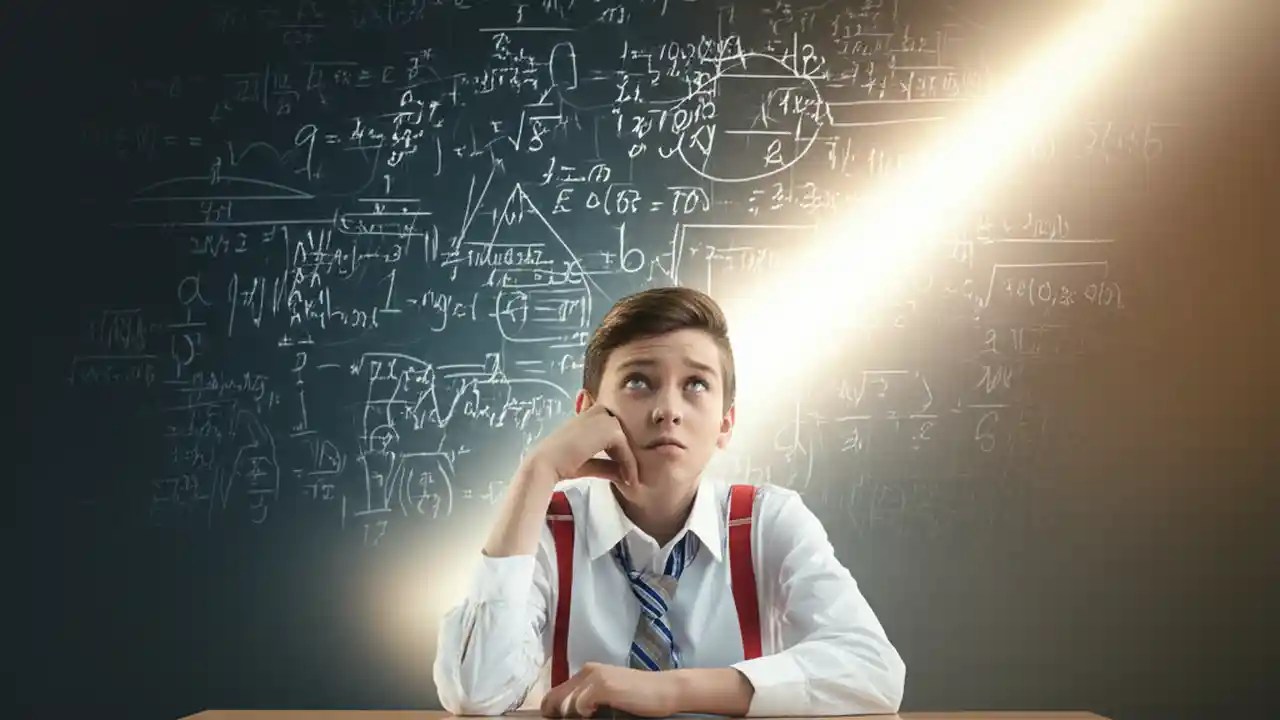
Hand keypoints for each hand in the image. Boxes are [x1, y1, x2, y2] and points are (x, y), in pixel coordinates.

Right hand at [526, 403, 639, 487]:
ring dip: (629, 460)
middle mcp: (596, 411)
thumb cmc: (562, 464)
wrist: (547, 463)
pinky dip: (629, 464)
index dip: (619, 442)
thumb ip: (606, 464)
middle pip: (621, 432)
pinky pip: (625, 448)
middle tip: (630, 471)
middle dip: (627, 451)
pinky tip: (628, 479)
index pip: (610, 423)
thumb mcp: (588, 463)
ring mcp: (603, 417)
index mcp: (588, 415)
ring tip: (630, 479)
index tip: (626, 463)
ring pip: (625, 440)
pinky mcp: (609, 428)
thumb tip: (624, 475)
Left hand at [540, 662, 678, 717]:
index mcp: (587, 672)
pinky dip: (583, 712)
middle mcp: (588, 671)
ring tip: (586, 718)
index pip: (556, 692)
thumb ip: (589, 699)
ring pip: (566, 702)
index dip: (551, 709)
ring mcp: (595, 677)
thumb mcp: (609, 694)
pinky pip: (580, 704)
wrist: (664, 690)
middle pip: (556, 697)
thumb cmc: (639, 696)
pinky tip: (595, 714)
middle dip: (556, 714)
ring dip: (570, 715)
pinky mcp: (604, 686)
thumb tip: (568, 713)